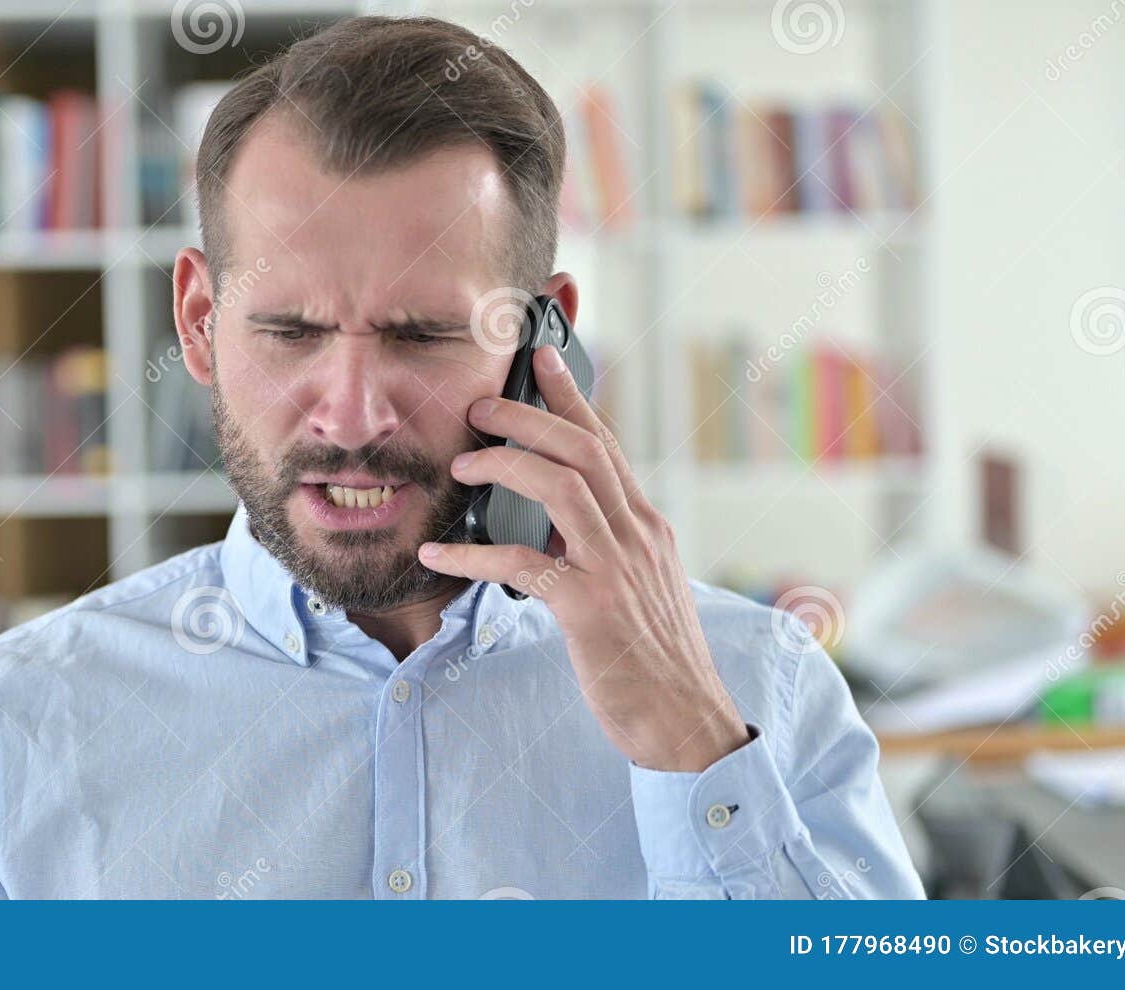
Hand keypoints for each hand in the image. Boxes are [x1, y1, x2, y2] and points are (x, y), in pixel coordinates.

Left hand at [418, 344, 749, 771]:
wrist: (687, 724)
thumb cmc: (653, 660)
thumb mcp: (637, 587)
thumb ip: (603, 547)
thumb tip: (551, 527)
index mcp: (647, 526)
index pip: (606, 445)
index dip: (571, 397)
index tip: (540, 358)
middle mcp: (638, 536)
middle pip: (583, 449)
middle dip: (527, 416)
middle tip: (480, 405)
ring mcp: (618, 570)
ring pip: (562, 488)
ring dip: (505, 466)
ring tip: (461, 466)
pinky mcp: (592, 609)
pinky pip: (524, 565)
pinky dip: (474, 554)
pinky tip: (437, 554)